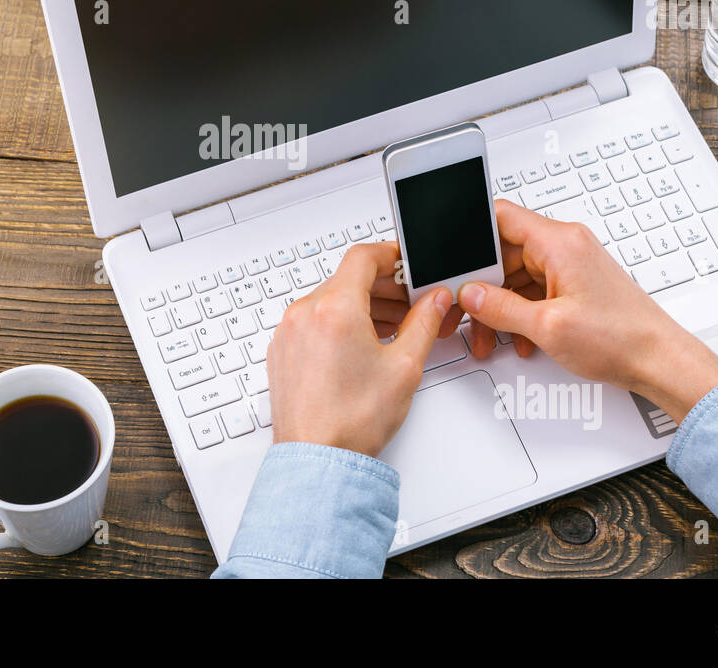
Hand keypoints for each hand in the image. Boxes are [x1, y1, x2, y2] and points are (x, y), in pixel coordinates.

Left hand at [268, 241, 462, 457]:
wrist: (318, 461)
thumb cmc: (351, 422)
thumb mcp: (404, 367)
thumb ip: (424, 323)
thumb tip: (435, 301)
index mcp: (335, 309)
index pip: (363, 257)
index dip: (391, 256)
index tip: (406, 264)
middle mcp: (304, 314)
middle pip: (347, 278)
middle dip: (383, 286)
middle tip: (411, 302)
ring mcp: (288, 332)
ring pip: (329, 300)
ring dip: (362, 305)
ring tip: (393, 327)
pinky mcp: (282, 350)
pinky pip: (313, 320)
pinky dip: (338, 322)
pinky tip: (361, 344)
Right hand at [459, 199, 717, 423]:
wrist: (659, 361)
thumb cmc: (621, 338)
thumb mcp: (547, 327)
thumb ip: (501, 307)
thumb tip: (471, 294)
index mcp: (559, 242)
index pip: (499, 216)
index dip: (469, 236)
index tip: (452, 261)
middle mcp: (566, 246)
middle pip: (503, 252)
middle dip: (482, 285)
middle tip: (465, 309)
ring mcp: (571, 265)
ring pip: (516, 275)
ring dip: (500, 305)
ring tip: (490, 334)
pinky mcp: (575, 284)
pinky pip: (534, 289)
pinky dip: (520, 311)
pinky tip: (518, 337)